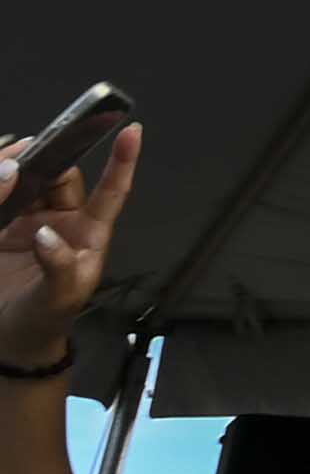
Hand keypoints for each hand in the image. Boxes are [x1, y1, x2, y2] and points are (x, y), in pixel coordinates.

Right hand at [1, 121, 136, 376]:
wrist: (9, 341)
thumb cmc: (45, 320)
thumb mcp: (60, 298)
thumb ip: (58, 266)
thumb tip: (46, 234)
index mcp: (88, 233)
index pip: (111, 192)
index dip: (122, 162)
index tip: (132, 131)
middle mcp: (61, 220)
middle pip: (59, 177)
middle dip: (47, 159)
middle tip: (25, 151)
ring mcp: (28, 222)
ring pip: (27, 182)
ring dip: (16, 168)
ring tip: (3, 163)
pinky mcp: (0, 229)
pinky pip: (1, 199)